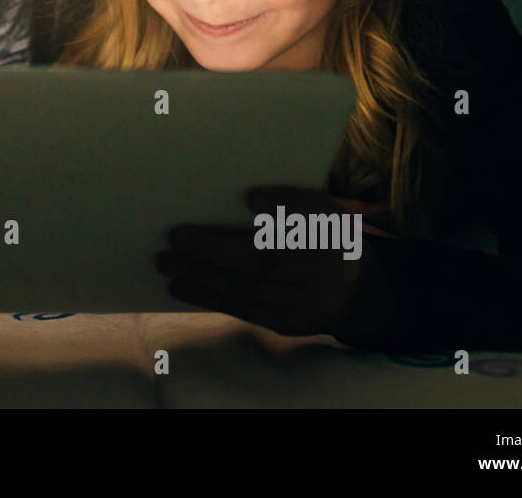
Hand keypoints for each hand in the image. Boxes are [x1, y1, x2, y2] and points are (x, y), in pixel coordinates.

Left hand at [155, 186, 394, 338]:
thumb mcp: (324, 212)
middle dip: (216, 250)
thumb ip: (294, 201)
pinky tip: (182, 287)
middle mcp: (320, 273)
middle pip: (265, 262)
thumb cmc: (325, 238)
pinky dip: (210, 299)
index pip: (311, 219)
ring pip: (248, 292)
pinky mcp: (286, 324)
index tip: (250, 197)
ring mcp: (304, 304)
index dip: (284, 206)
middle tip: (174, 237)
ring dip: (202, 279)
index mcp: (331, 236)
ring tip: (166, 264)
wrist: (355, 293)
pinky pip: (244, 311)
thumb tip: (250, 198)